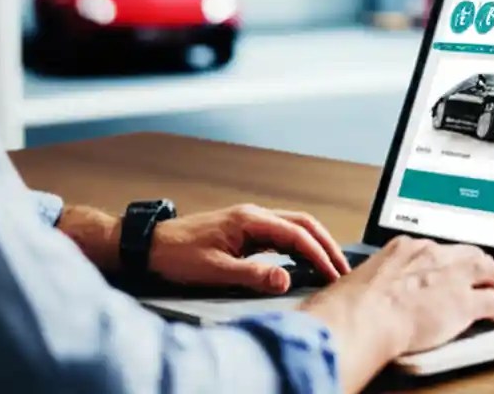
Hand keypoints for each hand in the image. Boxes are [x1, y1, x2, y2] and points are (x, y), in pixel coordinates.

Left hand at [148, 204, 350, 293]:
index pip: (296, 234)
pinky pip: (280, 234)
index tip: (333, 273)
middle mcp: (253, 216)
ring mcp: (249, 221)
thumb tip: (286, 278)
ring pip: (293, 226)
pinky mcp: (244, 231)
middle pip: (302, 223)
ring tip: (330, 266)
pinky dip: (299, 246)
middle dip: (326, 244)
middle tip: (342, 268)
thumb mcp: (215, 270)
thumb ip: (252, 274)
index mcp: (249, 220)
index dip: (319, 254)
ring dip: (314, 244)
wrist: (151, 246)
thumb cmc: (177, 255)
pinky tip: (303, 261)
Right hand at [298, 236, 493, 392]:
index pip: (436, 248)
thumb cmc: (352, 305)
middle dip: (473, 266)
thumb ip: (377, 279)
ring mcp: (451, 277)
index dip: (444, 262)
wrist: (362, 319)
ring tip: (491, 292)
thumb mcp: (363, 278)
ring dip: (491, 281)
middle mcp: (432, 254)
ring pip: (486, 268)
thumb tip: (370, 290)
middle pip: (466, 251)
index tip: (443, 271)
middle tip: (475, 279)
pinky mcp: (464, 303)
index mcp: (406, 248)